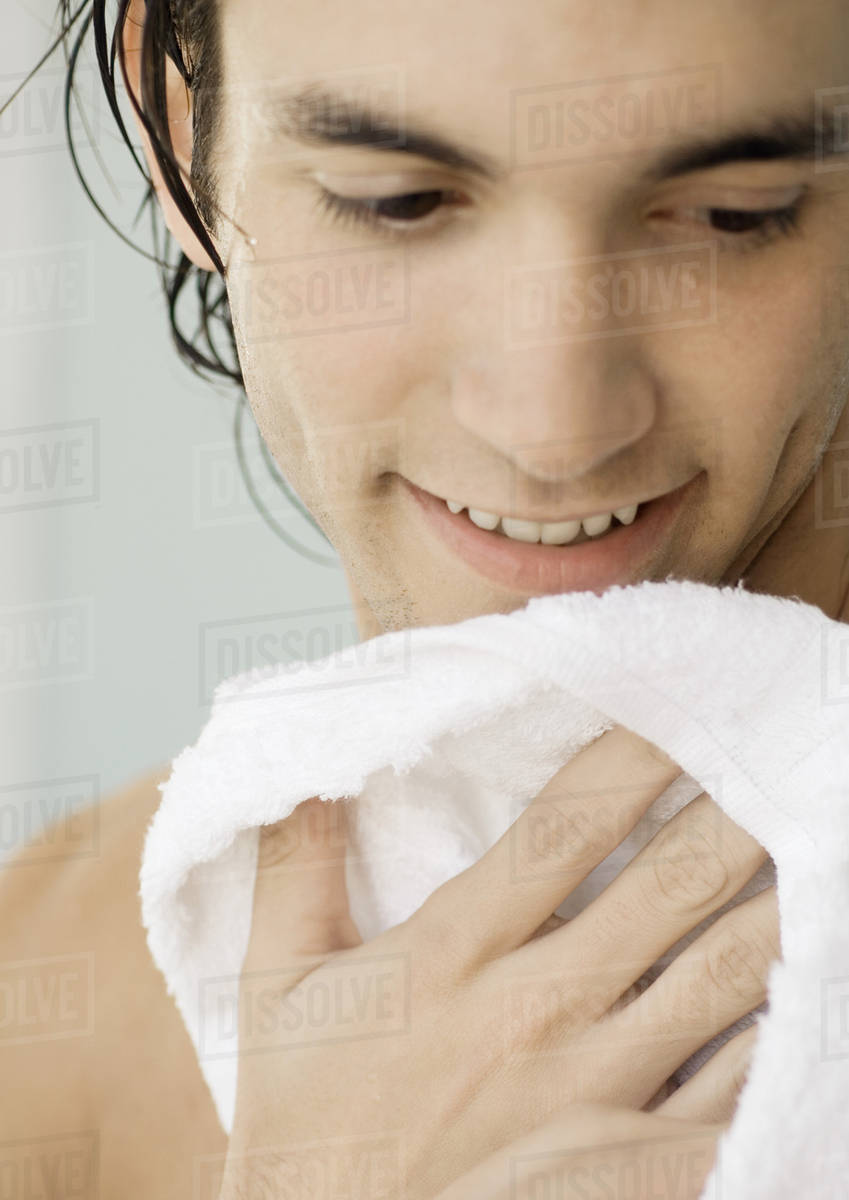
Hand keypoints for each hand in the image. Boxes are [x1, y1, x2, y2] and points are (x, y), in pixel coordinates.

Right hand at [217, 725, 777, 1199]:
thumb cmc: (302, 1120)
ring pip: (722, 977)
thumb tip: (304, 765)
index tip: (680, 703)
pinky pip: (731, 1089)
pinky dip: (786, 1033)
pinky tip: (819, 981)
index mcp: (455, 952)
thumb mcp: (275, 980)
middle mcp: (536, 1008)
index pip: (565, 827)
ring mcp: (592, 1088)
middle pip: (668, 887)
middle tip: (784, 750)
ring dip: (781, 904)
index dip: (634, 756)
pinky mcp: (627, 1159)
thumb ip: (293, 862)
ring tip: (822, 840)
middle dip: (737, 810)